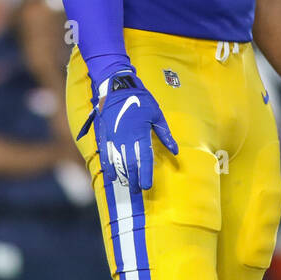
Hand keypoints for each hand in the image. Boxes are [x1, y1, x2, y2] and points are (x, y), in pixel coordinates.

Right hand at [77, 71, 177, 191]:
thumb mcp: (157, 114)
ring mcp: (114, 138)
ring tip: (127, 185)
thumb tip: (175, 150)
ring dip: (122, 175)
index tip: (146, 186)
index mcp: (141, 133)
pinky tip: (112, 176)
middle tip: (137, 191)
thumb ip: (165, 134)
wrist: (117, 88)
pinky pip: (105, 154)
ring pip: (118, 162)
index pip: (144, 158)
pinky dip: (108, 166)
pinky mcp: (105, 136)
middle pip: (130, 163)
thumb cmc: (140, 100)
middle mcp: (126, 138)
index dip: (145, 173)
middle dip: (134, 178)